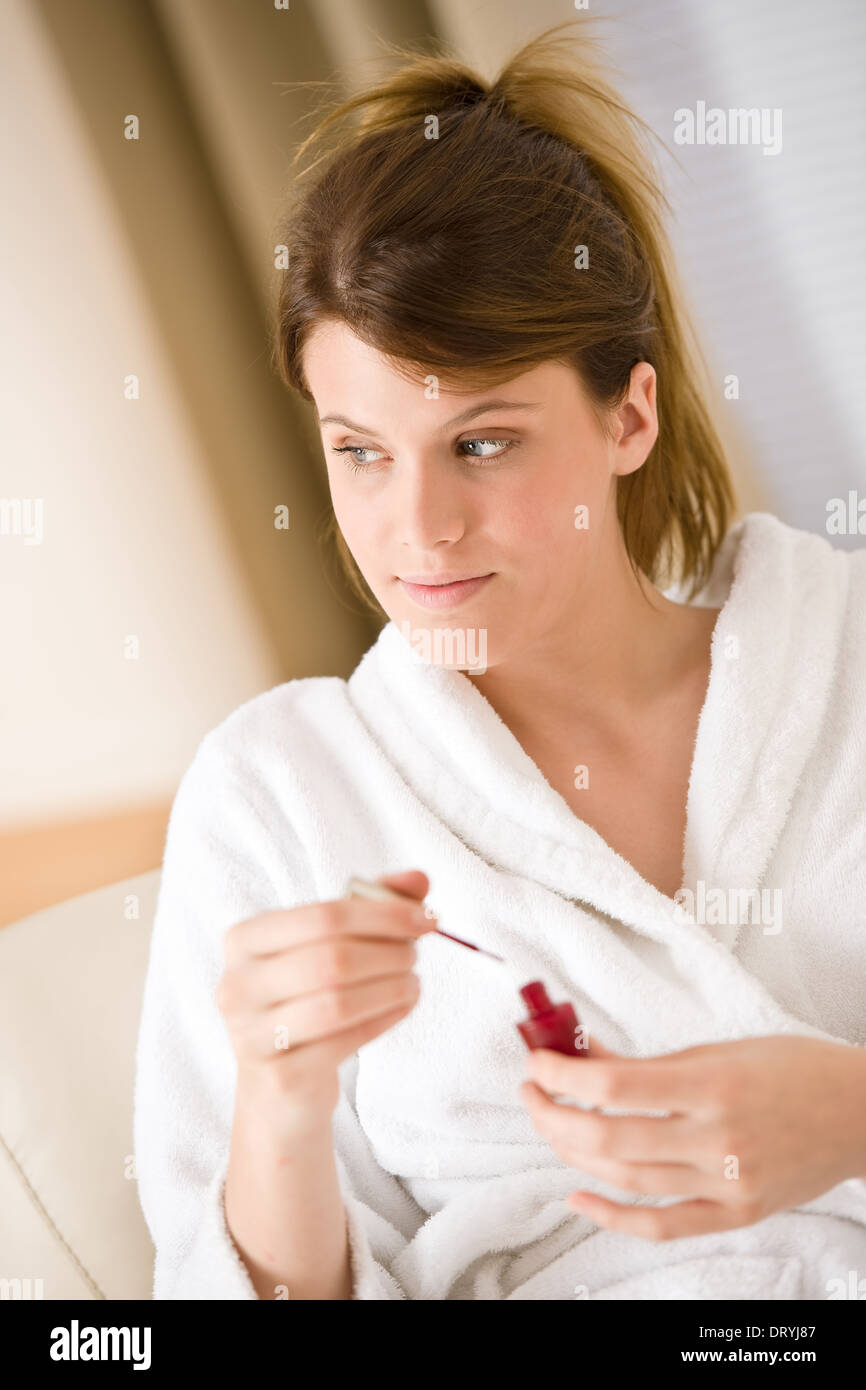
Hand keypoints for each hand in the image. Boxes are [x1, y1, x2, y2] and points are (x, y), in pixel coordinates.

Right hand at [217, 870, 433, 1138]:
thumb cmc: (304, 1001)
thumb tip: (420, 879)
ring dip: (390, 987)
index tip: (426, 918)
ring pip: (338, 1001)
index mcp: (244, 940)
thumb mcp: (328, 947)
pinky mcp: (279, 1076)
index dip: (383, 915)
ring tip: (412, 982)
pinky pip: (345, 1041)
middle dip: (388, 953)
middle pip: (331, 958)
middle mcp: (237, 984)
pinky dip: (384, 1019)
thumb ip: (370, 907)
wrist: (277, 1090)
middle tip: (416, 955)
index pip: (323, 916)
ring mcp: (251, 1034)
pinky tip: (402, 1007)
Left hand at [519, 1033, 865, 1240]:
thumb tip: (582, 1057)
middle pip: (610, 1138)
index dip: (563, 1075)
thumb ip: (647, 1062)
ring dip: (574, 1153)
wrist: (858, 1113)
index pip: (615, 1086)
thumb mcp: (716, 1049)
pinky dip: (613, 1215)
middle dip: (554, 1114)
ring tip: (551, 1127)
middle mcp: (718, 1137)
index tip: (537, 1061)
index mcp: (713, 1083)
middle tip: (531, 1092)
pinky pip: (663, 1225)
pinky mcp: (736, 1213)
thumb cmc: (790, 1068)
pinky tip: (578, 1194)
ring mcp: (728, 1183)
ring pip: (627, 1180)